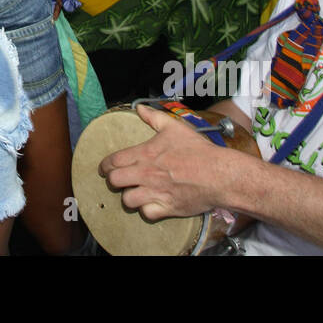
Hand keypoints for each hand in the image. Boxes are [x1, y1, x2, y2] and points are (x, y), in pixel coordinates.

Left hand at [98, 105, 226, 219]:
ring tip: (133, 193)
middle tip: (117, 181)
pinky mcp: (166, 207)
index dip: (105, 166)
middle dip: (113, 181)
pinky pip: (146, 213)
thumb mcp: (174, 127)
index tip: (104, 168)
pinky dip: (146, 210)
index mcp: (145, 154)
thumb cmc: (197, 150)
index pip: (113, 161)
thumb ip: (154, 117)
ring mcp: (155, 192)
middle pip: (114, 181)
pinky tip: (150, 204)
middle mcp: (146, 174)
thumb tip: (139, 108)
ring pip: (127, 200)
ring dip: (128, 197)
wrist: (218, 174)